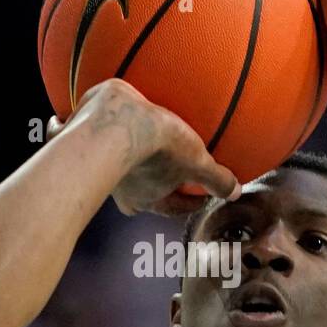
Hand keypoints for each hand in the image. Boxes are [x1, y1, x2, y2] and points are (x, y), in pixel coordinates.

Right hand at [45, 79, 239, 215]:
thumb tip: (235, 192)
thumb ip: (216, 179)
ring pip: (125, 167)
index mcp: (146, 201)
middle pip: (147, 190)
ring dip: (137, 158)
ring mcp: (102, 164)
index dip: (191, 201)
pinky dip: (114, 136)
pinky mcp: (91, 139)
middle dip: (161, 181)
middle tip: (174, 170)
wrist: (115, 119)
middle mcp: (122, 190)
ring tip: (149, 144)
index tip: (202, 195)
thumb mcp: (197, 162)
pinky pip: (105, 141)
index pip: (174, 208)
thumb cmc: (156, 146)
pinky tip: (120, 123)